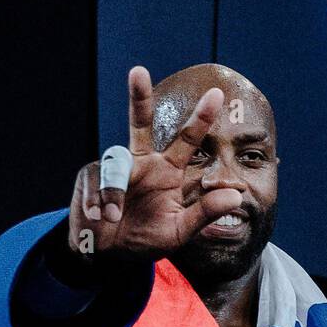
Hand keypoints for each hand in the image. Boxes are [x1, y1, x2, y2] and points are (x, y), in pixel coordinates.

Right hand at [67, 66, 241, 265]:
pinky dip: (96, 203)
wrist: (108, 255)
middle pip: (139, 122)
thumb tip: (236, 196)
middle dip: (138, 96)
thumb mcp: (179, 232)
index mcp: (167, 170)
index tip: (217, 94)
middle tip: (138, 71)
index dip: (201, 117)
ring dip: (113, 193)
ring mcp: (116, 167)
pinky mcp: (90, 176)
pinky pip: (94, 182)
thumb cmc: (146, 238)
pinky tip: (97, 219)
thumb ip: (204, 213)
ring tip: (112, 218)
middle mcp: (142, 161)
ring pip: (115, 165)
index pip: (187, 139)